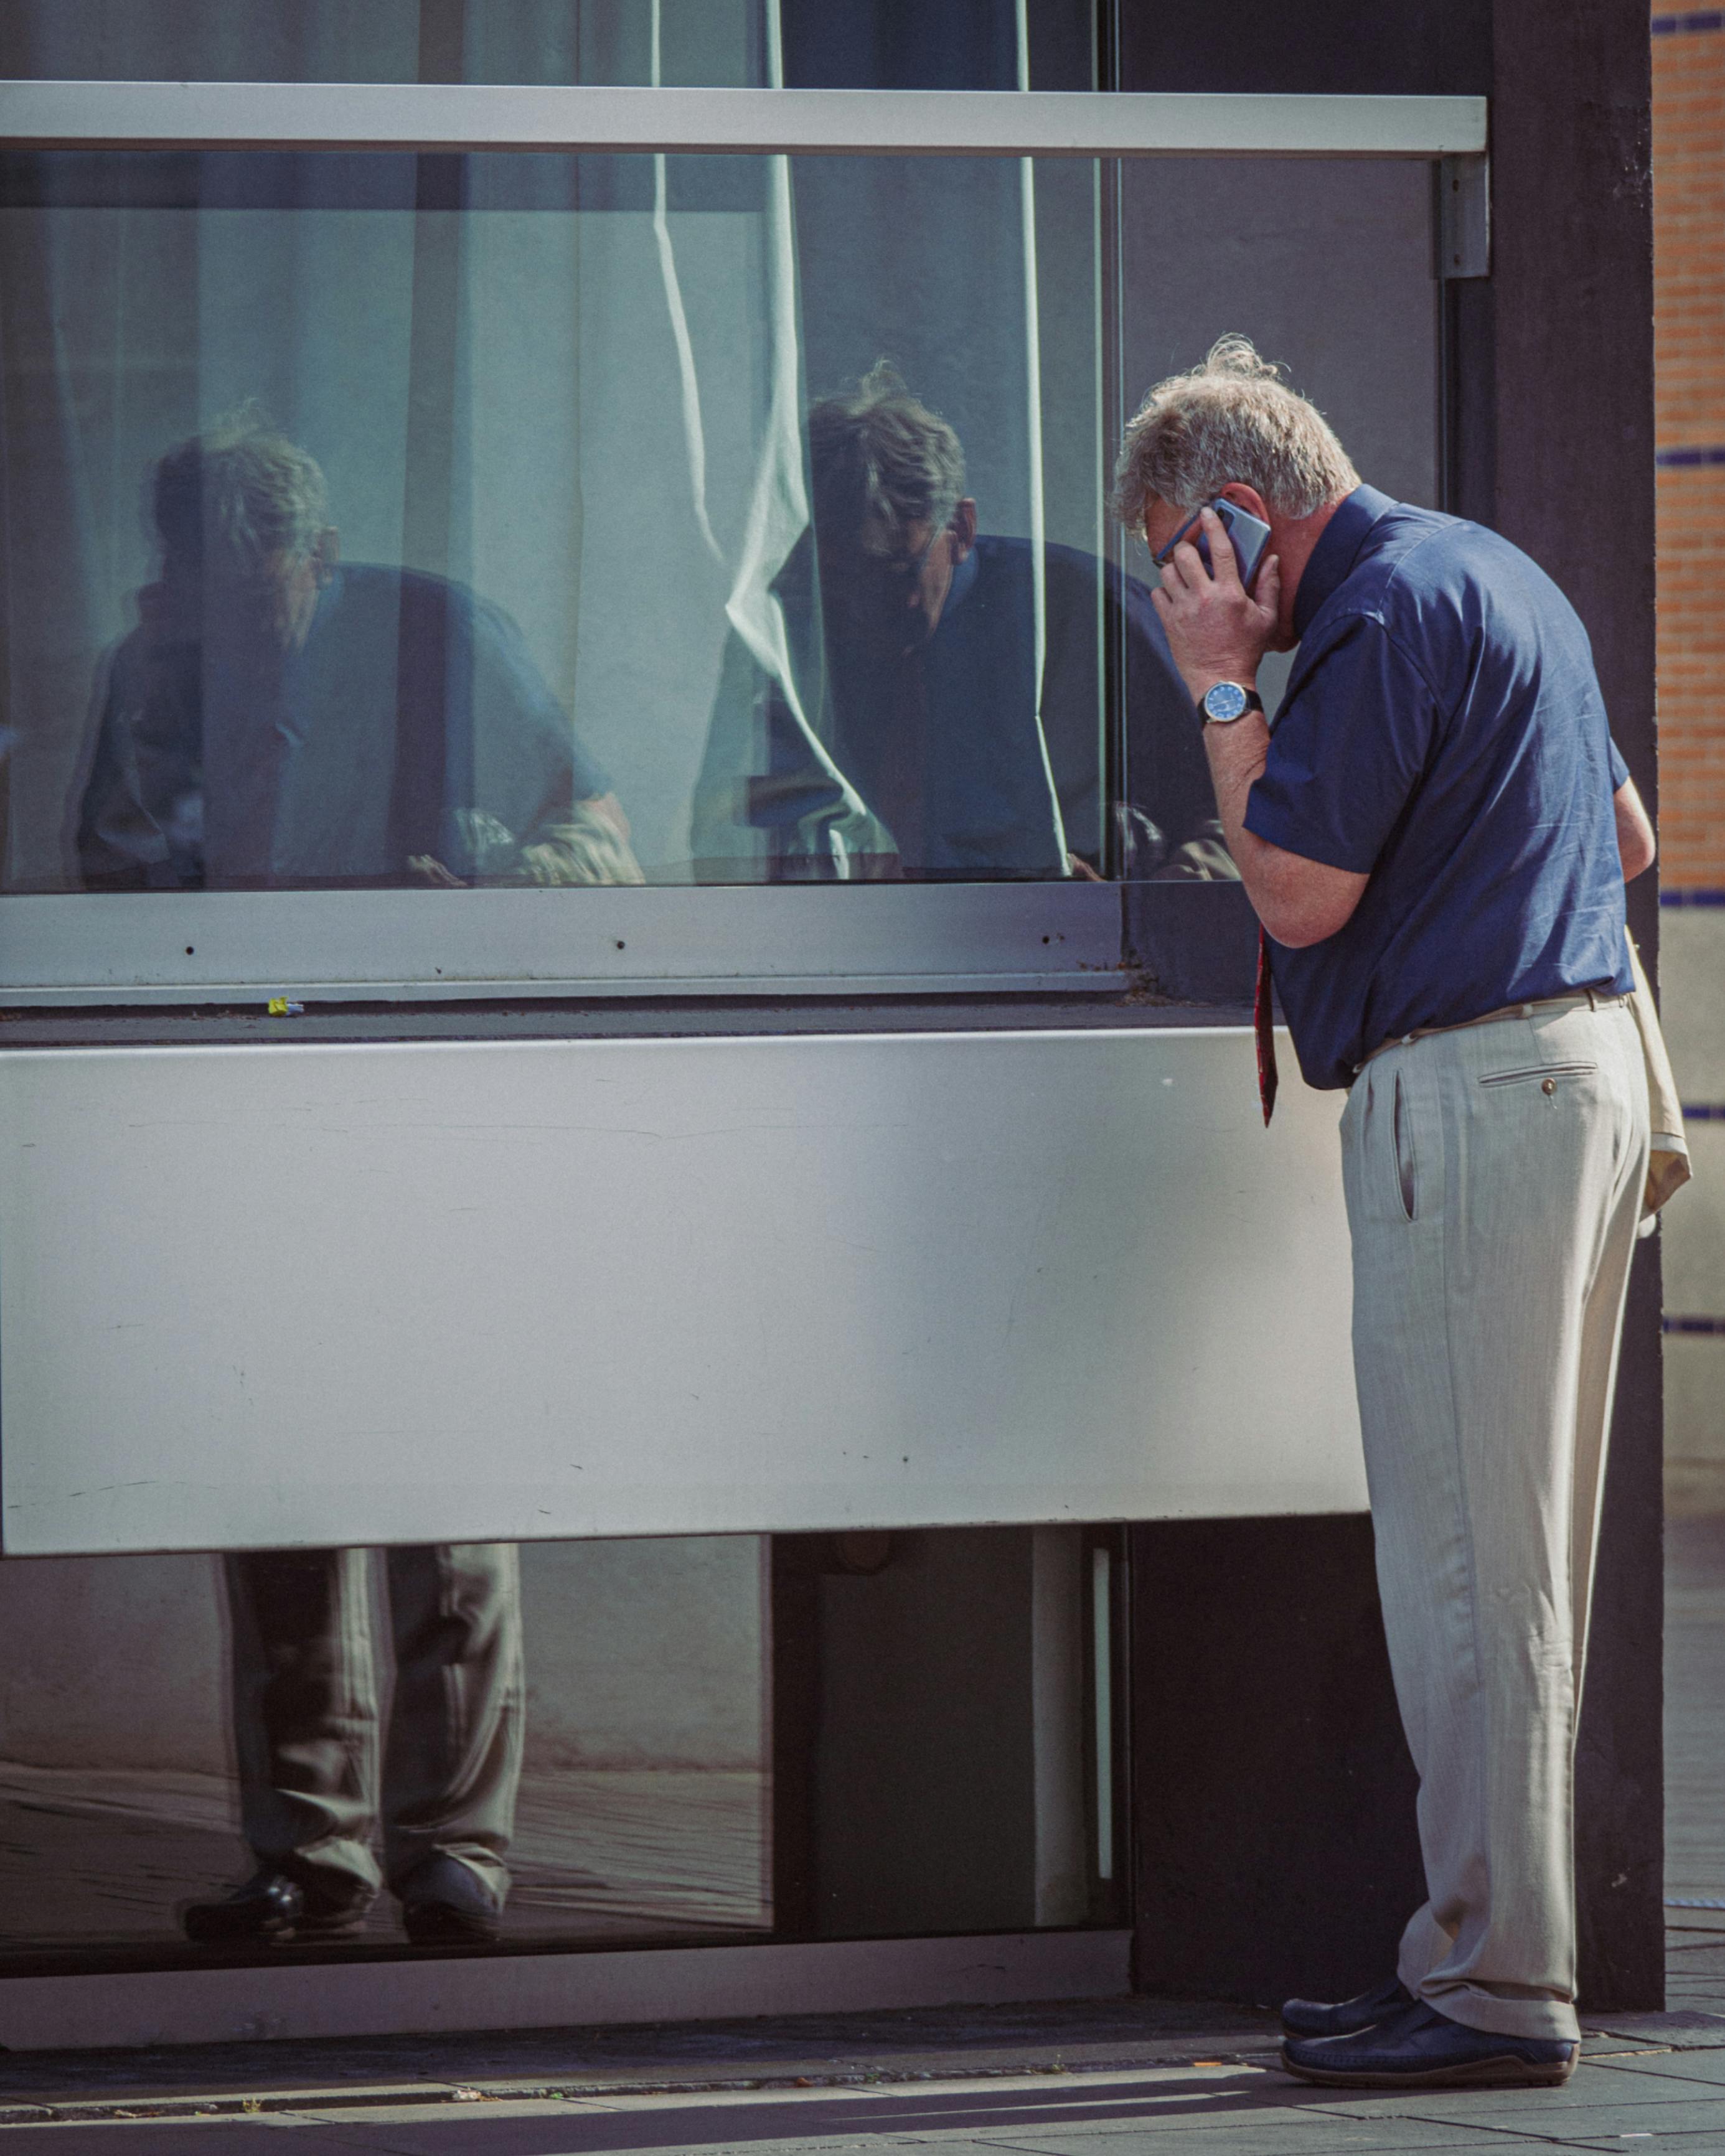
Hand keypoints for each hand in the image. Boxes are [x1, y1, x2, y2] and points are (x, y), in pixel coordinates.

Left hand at [1150, 508, 1281, 703]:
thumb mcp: (1266, 618)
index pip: (1221, 549)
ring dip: (1174, 569)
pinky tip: (1175, 596)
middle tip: (1192, 552)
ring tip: (1183, 575)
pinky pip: (1157, 594)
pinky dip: (1163, 591)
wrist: (1221, 681)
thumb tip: (1273, 560)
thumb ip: (1270, 586)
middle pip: (1185, 555)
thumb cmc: (1245, 651)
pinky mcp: (1169, 622)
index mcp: (1230, 593)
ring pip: (1167, 572)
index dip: (1213, 526)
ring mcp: (1183, 609)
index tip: (1206, 513)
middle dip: (1187, 548)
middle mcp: (1203, 597)